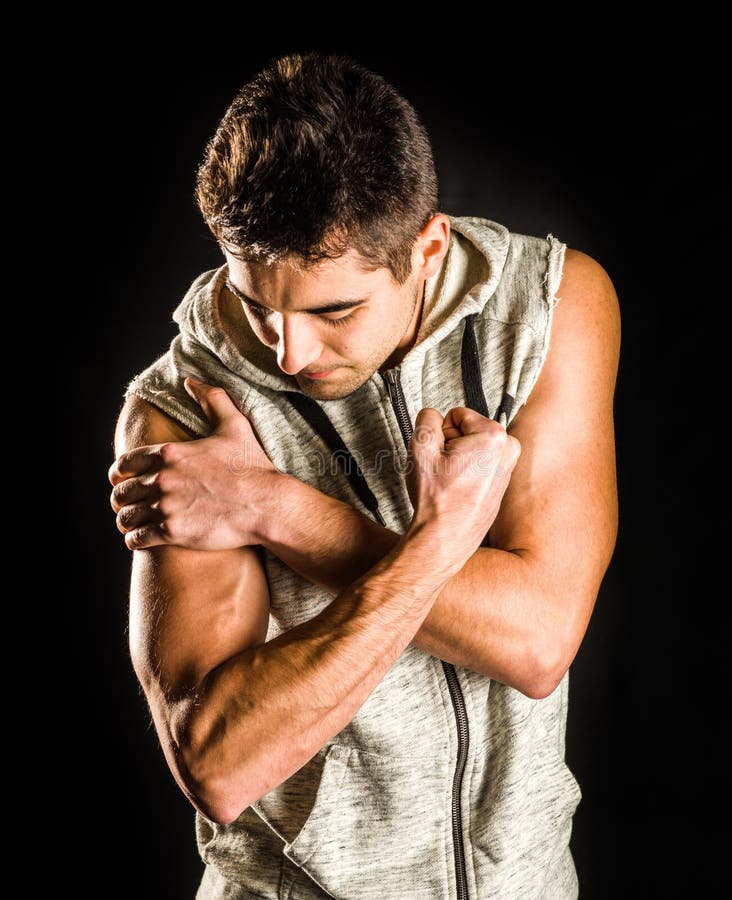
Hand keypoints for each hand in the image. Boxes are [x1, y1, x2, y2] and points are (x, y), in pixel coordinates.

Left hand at [109, 379, 279, 550]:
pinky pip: (137, 538)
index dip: (118, 473)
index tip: (120, 480)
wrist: (266, 504)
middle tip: (127, 505)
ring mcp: (166, 507)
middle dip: (121, 499)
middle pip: (121, 493)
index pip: (124, 464)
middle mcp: (162, 479)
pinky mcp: (173, 532)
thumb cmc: (251, 465)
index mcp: (169, 453)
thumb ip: (211, 399)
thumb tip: (191, 380)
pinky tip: (140, 539)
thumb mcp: (233, 425)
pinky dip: (135, 540)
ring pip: (126, 517)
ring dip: (126, 521)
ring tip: (132, 524)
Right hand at [406, 407, 520, 572]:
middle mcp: (509, 450)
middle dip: (451, 445)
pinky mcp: (502, 481)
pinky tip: (457, 489)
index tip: (440, 456)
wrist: (445, 539)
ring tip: (449, 481)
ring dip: (457, 459)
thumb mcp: (420, 449)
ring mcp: (507, 467)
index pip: (457, 414)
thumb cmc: (437, 502)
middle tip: (443, 470)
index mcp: (494, 437)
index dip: (441, 433)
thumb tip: (433, 415)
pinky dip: (465, 472)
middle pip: (467, 430)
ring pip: (471, 447)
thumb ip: (426, 420)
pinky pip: (477, 464)